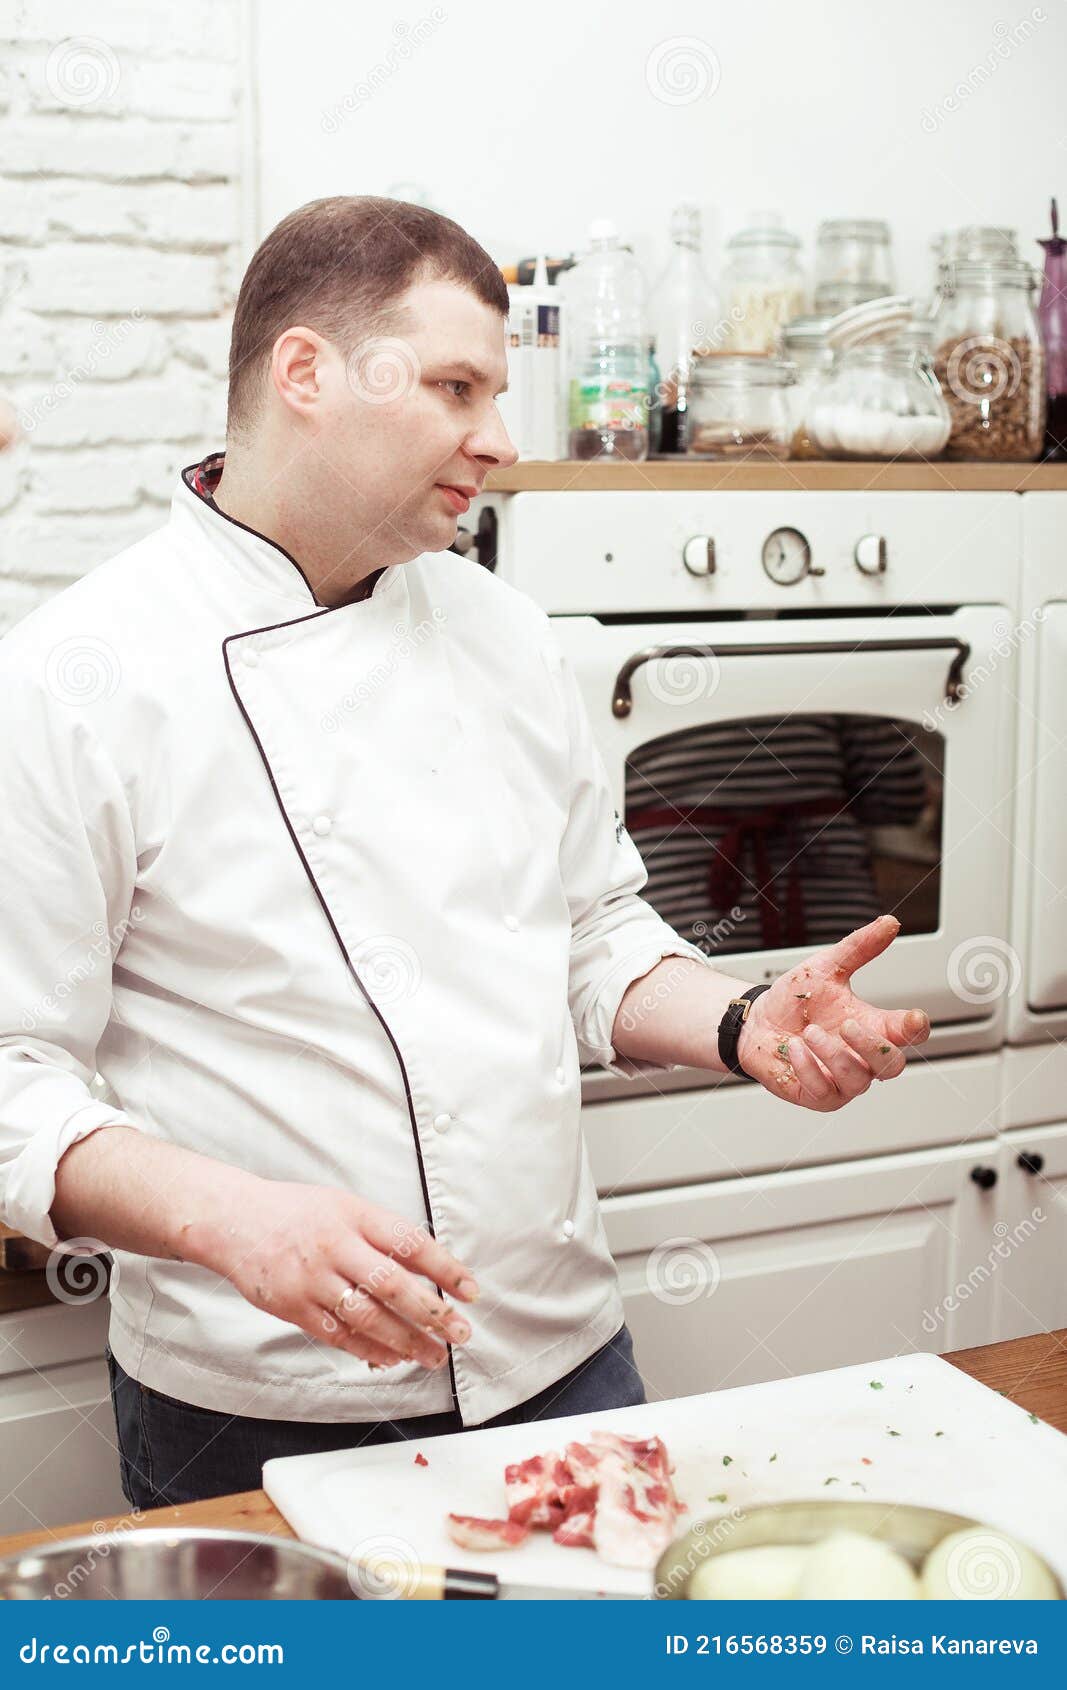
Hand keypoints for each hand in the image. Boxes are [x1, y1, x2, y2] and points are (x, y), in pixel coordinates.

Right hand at [204, 1180, 478, 1369]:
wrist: (234, 1220)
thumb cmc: (296, 1212)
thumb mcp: (344, 1206)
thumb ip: (381, 1235)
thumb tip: (427, 1270)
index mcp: (354, 1215)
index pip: (410, 1243)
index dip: (445, 1269)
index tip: (471, 1291)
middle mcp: (336, 1246)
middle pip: (393, 1285)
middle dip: (432, 1313)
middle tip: (460, 1332)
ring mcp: (313, 1279)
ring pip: (368, 1317)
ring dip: (406, 1341)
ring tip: (432, 1355)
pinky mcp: (294, 1307)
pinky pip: (338, 1334)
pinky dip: (369, 1349)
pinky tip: (392, 1358)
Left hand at [735, 914, 929, 1111]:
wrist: (757, 1022)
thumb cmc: (796, 1001)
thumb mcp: (827, 967)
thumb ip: (859, 947)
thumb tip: (890, 923)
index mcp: (873, 1025)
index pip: (909, 1033)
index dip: (916, 1028)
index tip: (914, 1018)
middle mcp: (863, 1056)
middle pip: (892, 1065)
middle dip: (873, 1046)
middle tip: (848, 1024)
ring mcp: (843, 1080)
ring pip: (859, 1080)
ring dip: (834, 1055)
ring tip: (811, 1032)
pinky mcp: (819, 1096)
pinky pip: (824, 1091)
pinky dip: (809, 1069)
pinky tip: (795, 1049)